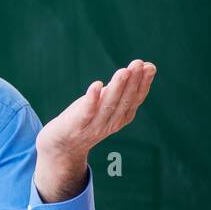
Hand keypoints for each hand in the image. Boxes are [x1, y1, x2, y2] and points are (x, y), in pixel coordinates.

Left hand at [34, 59, 156, 202]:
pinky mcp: (78, 125)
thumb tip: (141, 66)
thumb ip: (119, 89)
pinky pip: (87, 111)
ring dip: (117, 87)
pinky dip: (92, 98)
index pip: (136, 99)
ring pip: (109, 105)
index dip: (143, 83)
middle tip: (138, 63)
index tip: (149, 66)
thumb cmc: (85, 119)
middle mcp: (111, 122)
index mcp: (121, 117)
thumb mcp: (105, 104)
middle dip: (133, 81)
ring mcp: (95, 125)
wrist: (61, 145)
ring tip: (124, 71)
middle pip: (125, 100)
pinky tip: (97, 85)